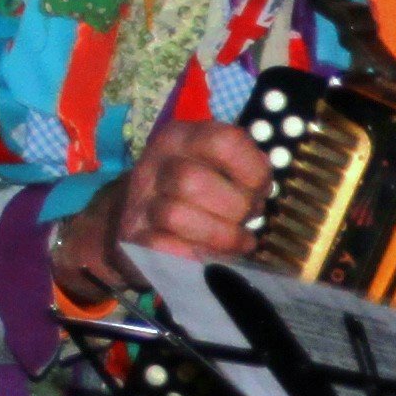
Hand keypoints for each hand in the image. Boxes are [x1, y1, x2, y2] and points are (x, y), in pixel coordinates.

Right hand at [62, 121, 278, 299]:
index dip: (253, 170)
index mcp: (180, 137)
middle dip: (235, 206)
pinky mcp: (133, 239)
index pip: (223, 142)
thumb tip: (263, 180)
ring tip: (239, 240)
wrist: (139, 224)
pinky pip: (165, 249)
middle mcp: (154, 164)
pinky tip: (215, 257)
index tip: (261, 189)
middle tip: (249, 217)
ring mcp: (139, 202)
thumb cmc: (193, 194)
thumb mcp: (214, 166)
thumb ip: (242, 165)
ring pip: (176, 215)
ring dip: (220, 235)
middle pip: (193, 180)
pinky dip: (198, 256)